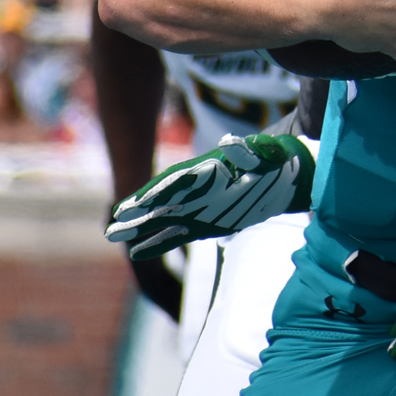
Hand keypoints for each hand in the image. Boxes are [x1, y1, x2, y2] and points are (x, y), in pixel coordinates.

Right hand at [105, 133, 312, 258]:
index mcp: (209, 171)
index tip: (133, 203)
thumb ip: (249, 151)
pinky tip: (138, 252)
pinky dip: (158, 243)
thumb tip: (230, 142)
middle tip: (111, 226)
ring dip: (140, 229)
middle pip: (161, 202)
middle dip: (137, 214)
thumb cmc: (274, 160)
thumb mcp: (267, 153)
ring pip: (163, 219)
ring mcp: (199, 208)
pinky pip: (178, 235)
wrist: (285, 173)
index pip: (175, 182)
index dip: (154, 192)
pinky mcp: (206, 224)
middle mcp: (198, 190)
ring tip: (112, 237)